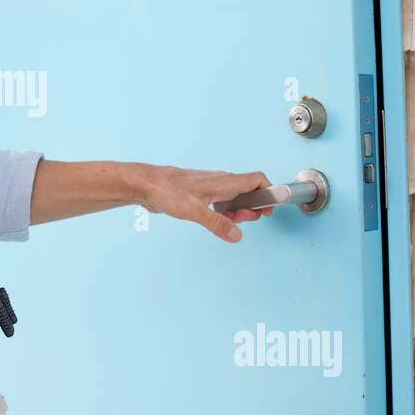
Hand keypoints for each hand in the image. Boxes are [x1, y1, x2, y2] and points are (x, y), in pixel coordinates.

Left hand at [138, 166, 273, 242]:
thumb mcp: (194, 210)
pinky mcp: (201, 195)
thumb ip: (217, 223)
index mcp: (223, 181)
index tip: (268, 209)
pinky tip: (217, 221)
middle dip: (252, 208)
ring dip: (238, 212)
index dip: (268, 193)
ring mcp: (210, 188)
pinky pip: (221, 203)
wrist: (146, 185)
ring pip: (234, 198)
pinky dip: (225, 213)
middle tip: (244, 221)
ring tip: (231, 223)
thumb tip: (237, 235)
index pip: (257, 180)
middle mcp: (220, 182)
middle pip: (248, 192)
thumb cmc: (167, 190)